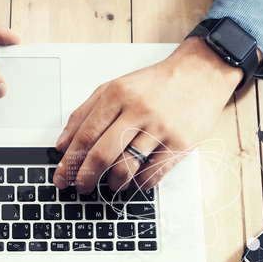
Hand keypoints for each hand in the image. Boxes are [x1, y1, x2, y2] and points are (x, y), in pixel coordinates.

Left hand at [53, 37, 244, 193]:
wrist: (201, 73)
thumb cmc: (156, 84)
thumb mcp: (115, 87)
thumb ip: (84, 113)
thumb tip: (62, 144)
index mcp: (117, 95)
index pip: (85, 136)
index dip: (69, 162)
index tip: (61, 177)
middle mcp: (138, 111)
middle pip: (101, 155)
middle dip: (86, 178)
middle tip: (81, 187)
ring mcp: (160, 129)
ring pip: (126, 169)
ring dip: (113, 184)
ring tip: (111, 184)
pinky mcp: (180, 144)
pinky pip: (152, 175)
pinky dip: (139, 184)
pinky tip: (135, 180)